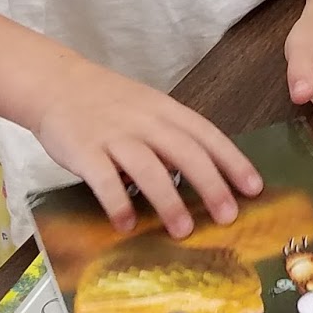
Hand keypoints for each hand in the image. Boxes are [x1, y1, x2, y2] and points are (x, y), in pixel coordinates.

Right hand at [33, 61, 261, 237]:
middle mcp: (146, 122)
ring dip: (169, 200)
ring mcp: (115, 135)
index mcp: (167, 111)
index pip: (208, 135)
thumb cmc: (110, 103)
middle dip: (211, 185)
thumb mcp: (150, 110)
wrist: (57, 83)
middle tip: (229, 216)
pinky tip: (127, 225)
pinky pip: (104, 178)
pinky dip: (117, 202)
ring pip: (149, 167)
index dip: (233, 161)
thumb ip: (173, 139)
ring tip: (184, 230)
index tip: (254, 187)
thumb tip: (204, 178)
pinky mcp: (85, 150)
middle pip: (186, 152)